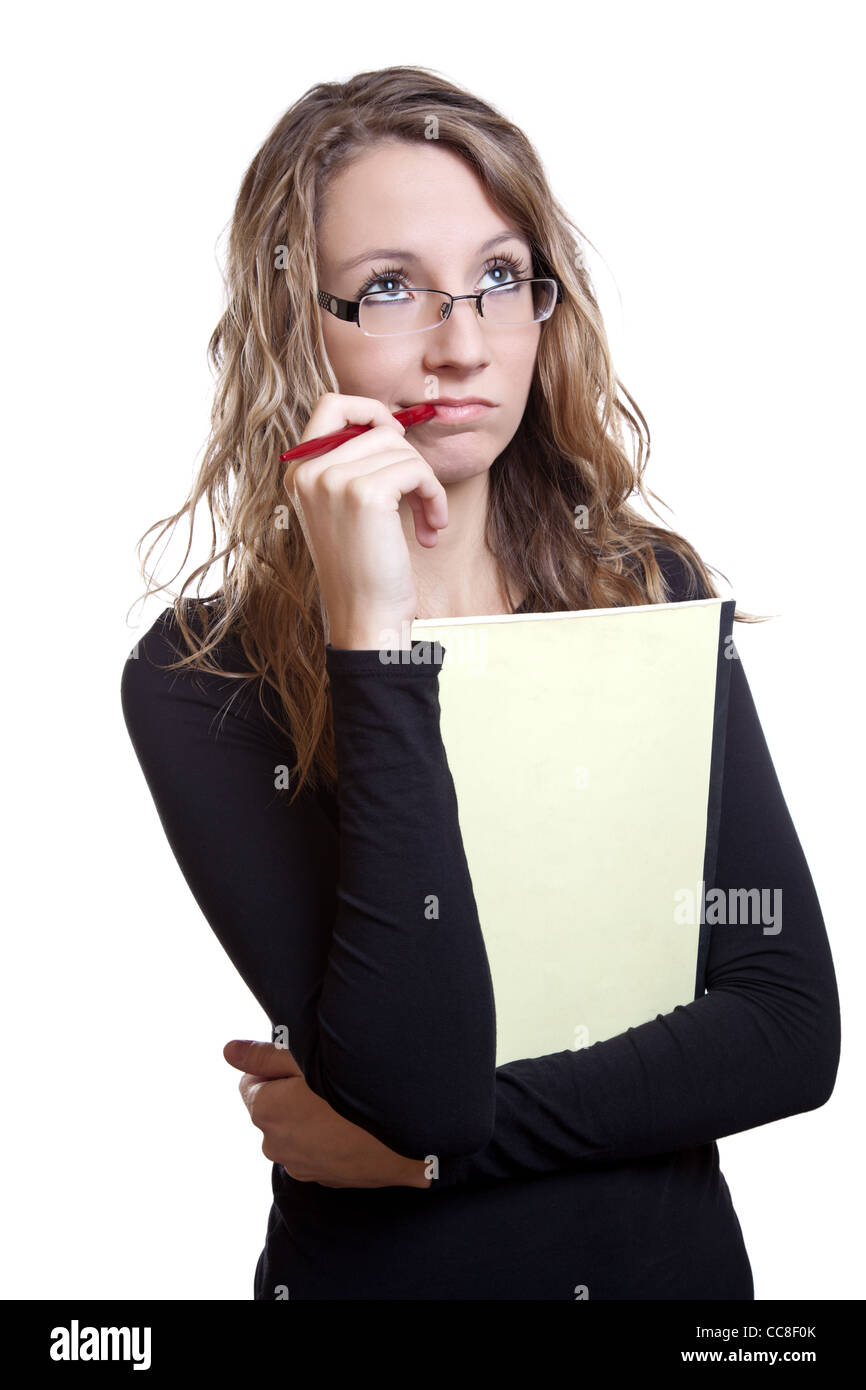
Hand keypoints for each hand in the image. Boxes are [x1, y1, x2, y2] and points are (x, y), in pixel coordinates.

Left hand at [223, 1039, 431, 1189]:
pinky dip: (323, 1137)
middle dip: (288, 1092)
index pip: (250, 1080)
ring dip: (306, 1116)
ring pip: (291, 1129)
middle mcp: (273, 1143)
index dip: (275, 1067)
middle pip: (270, 1106)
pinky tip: (350, 1126)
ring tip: (342, 1103)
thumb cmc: (355, 1090)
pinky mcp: (321, 1178)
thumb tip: (228, 1051)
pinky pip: (312, 1149)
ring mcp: (298, 1165)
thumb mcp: (307, 1060)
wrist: (406, 1141)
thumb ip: (264, 1055)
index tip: (304, 1064)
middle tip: (326, 1079)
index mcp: (265, 1110)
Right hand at [282, 393, 447, 648]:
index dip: (371, 411)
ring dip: (427, 485)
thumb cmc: (365, 570)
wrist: (365, 618)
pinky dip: (434, 497)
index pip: (331, 405)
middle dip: (411, 462)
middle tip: (421, 501)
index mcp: (299, 472)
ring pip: (402, 449)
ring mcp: (333, 480)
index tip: (396, 440)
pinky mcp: (364, 493)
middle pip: (379, 429)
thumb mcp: (346, 510)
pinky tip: (430, 529)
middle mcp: (309, 472)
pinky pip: (416, 470)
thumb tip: (391, 424)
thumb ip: (354, 465)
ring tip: (427, 521)